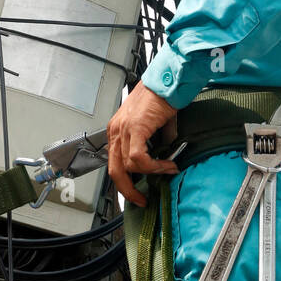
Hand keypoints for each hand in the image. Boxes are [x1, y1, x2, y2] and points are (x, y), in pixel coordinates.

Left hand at [107, 82, 178, 206]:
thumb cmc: (161, 97)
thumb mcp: (153, 125)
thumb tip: (163, 160)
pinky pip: (138, 158)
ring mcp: (123, 128)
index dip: (125, 182)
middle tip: (142, 200)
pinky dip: (154, 166)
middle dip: (128, 190)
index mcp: (116, 129)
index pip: (114, 163)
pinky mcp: (135, 127)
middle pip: (114, 170)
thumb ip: (154, 143)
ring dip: (151, 173)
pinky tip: (167, 165)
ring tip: (167, 170)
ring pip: (128, 166)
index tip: (137, 192)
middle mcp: (115, 129)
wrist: (167, 81)